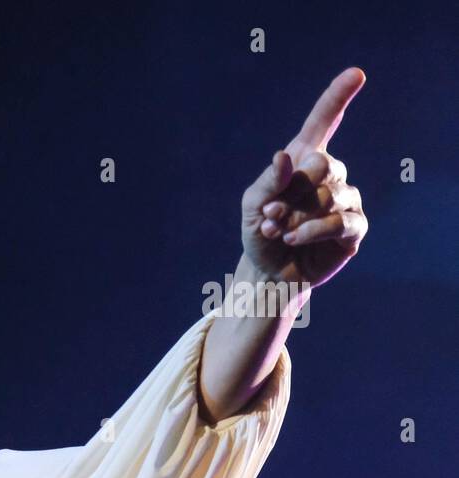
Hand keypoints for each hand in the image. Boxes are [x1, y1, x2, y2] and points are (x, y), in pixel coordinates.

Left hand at [240, 67, 368, 288]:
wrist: (268, 272)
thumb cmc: (261, 233)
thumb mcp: (251, 206)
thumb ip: (267, 181)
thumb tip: (285, 157)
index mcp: (303, 161)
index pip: (324, 123)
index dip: (338, 98)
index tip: (356, 74)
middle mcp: (330, 175)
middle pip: (324, 163)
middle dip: (293, 190)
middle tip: (271, 212)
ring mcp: (347, 199)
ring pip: (330, 195)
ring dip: (297, 216)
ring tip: (278, 230)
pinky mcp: (354, 228)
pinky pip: (341, 221)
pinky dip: (312, 230)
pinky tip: (293, 238)